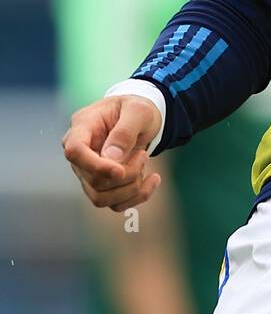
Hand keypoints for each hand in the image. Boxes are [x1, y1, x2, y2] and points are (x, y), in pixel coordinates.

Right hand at [62, 95, 162, 211]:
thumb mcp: (139, 110)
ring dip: (131, 187)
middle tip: (143, 154)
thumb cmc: (137, 109)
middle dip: (127, 173)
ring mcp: (87, 171)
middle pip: (94, 180)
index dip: (95, 166)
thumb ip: (125, 132)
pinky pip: (115, 204)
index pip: (74, 152)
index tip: (120, 170)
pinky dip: (138, 196)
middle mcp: (80, 153)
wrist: (141, 118)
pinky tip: (152, 178)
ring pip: (100, 198)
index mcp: (83, 127)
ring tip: (144, 162)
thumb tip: (111, 159)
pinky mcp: (100, 185)